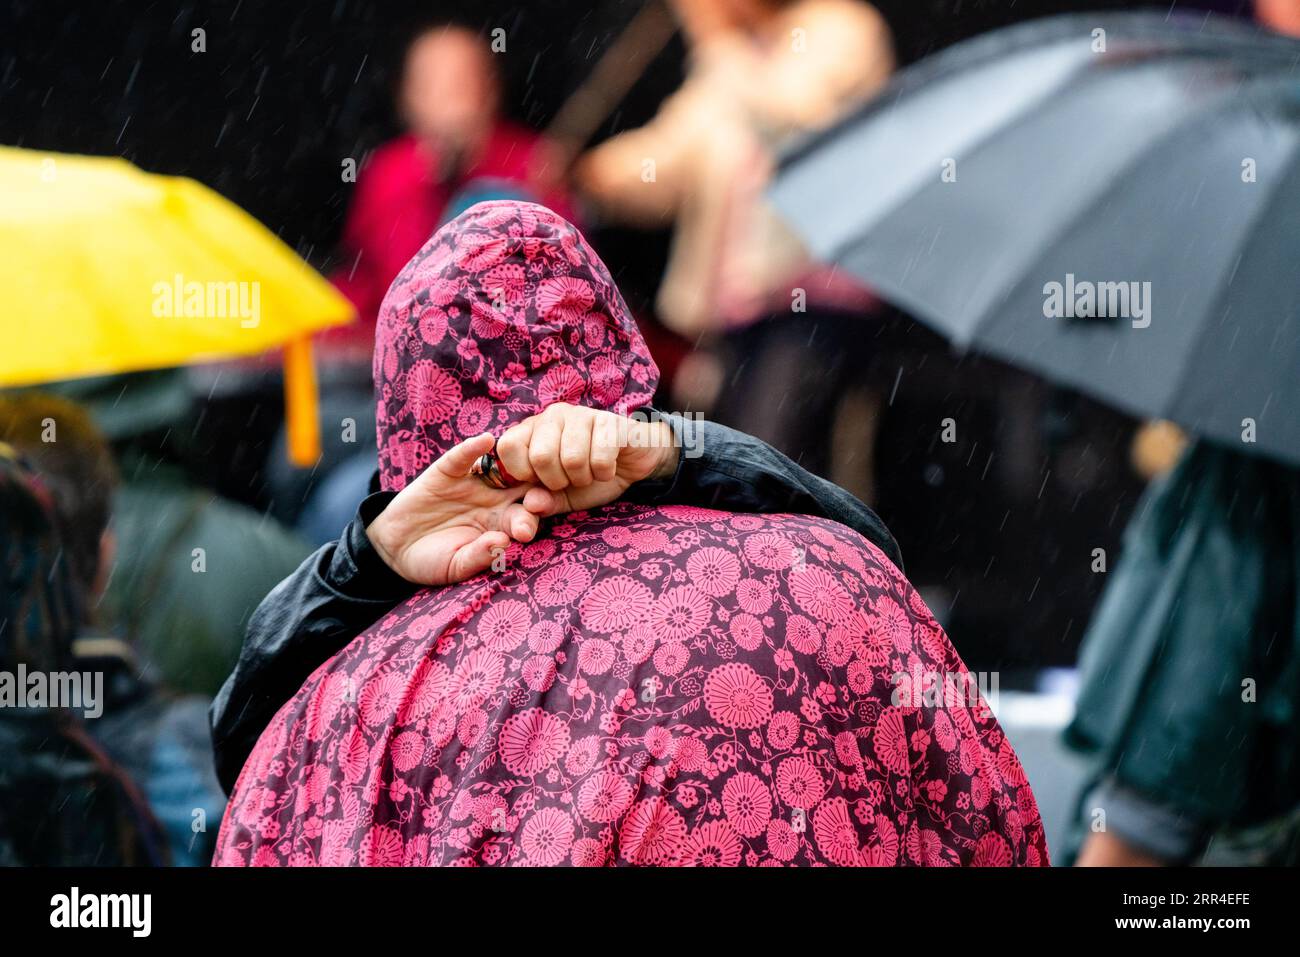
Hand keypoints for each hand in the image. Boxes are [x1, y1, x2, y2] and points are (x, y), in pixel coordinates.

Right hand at [365, 433, 546, 585]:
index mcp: (503, 525)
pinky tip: (486, 441)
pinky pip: (464, 456)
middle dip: (534, 492)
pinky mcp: (449, 470)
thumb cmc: (433, 560)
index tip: (527, 531)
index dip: (531, 522)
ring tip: (522, 464)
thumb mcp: (456, 565)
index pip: (527, 519)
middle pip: (523, 489)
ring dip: (513, 464)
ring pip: (500, 469)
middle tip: (536, 499)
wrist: (397, 546)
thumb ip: (479, 556)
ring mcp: (474, 483)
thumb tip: (502, 543)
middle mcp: (495, 500)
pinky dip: (473, 447)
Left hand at [497, 403, 679, 515]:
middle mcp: (553, 416)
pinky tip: (608, 467)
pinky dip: (605, 473)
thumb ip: (543, 502)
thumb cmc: (590, 476)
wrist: (633, 464)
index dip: (522, 472)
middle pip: (541, 457)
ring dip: (584, 478)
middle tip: (570, 480)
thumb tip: (530, 504)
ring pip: (572, 459)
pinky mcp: (610, 421)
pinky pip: (601, 457)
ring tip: (590, 473)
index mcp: (532, 430)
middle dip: (558, 481)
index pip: (508, 446)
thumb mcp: (562, 496)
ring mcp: (581, 414)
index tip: (539, 481)